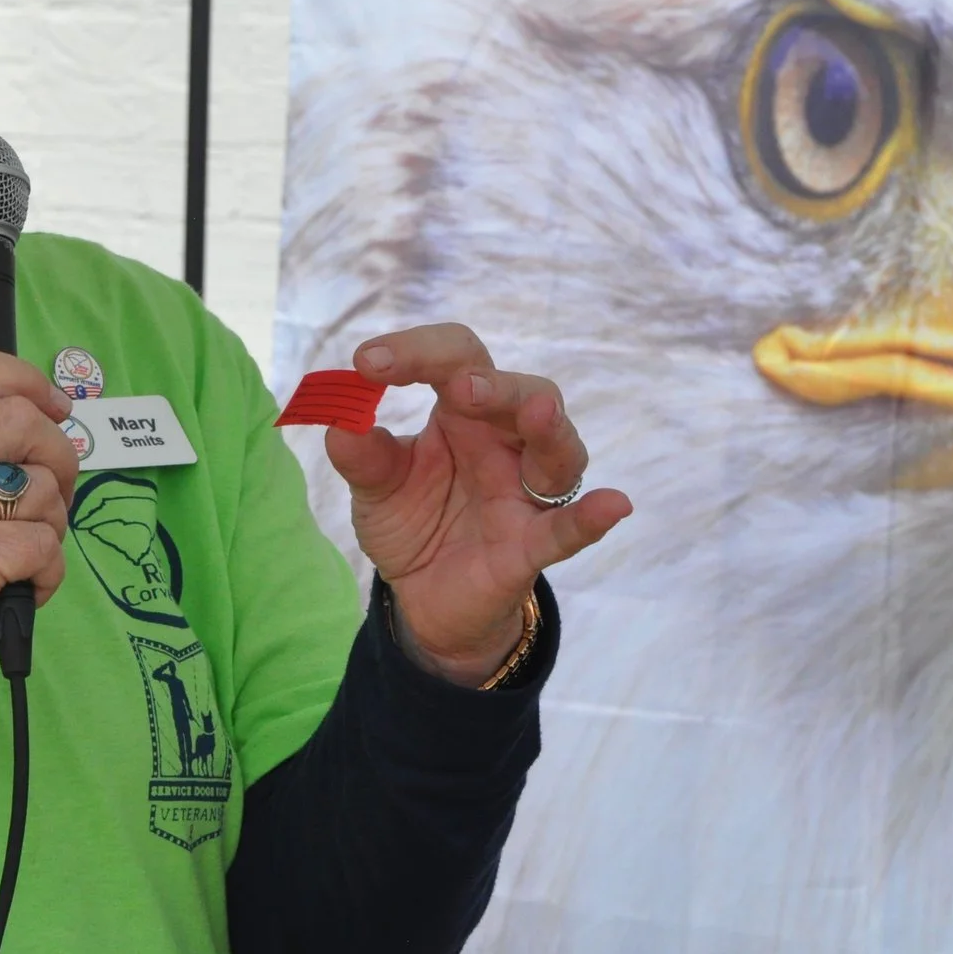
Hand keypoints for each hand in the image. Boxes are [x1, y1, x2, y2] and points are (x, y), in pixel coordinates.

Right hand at [0, 350, 82, 685]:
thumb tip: (44, 418)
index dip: (21, 379)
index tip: (52, 407)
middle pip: (24, 420)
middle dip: (59, 459)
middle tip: (50, 494)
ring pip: (46, 487)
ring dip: (50, 527)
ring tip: (16, 553)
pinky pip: (49, 545)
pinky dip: (48, 574)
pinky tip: (20, 586)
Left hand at [326, 324, 631, 685]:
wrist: (426, 601)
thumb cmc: (413, 523)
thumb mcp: (375, 489)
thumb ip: (362, 456)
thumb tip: (338, 421)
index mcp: (462, 414)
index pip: (455, 359)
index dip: (416, 352)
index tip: (366, 362)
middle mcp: (504, 442)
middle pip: (520, 392)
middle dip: (494, 384)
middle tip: (457, 387)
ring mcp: (525, 493)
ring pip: (558, 450)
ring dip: (548, 429)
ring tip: (538, 413)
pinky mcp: (532, 547)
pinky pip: (568, 529)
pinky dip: (590, 518)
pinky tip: (614, 504)